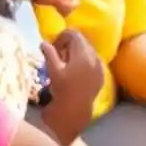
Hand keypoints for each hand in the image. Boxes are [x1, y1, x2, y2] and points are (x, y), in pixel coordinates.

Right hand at [41, 30, 103, 144]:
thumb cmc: (62, 90)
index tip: (54, 47)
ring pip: (88, 50)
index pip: (74, 34)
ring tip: (66, 64)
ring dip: (77, 52)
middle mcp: (94, 58)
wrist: (75, 111)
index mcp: (83, 55)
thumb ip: (49, 54)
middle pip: (82, 41)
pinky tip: (75, 72)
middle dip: (69, 44)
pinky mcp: (101, 75)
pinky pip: (93, 60)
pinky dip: (84, 61)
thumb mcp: (53, 70)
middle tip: (59, 55)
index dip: (62, 37)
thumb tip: (44, 43)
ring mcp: (100, 67)